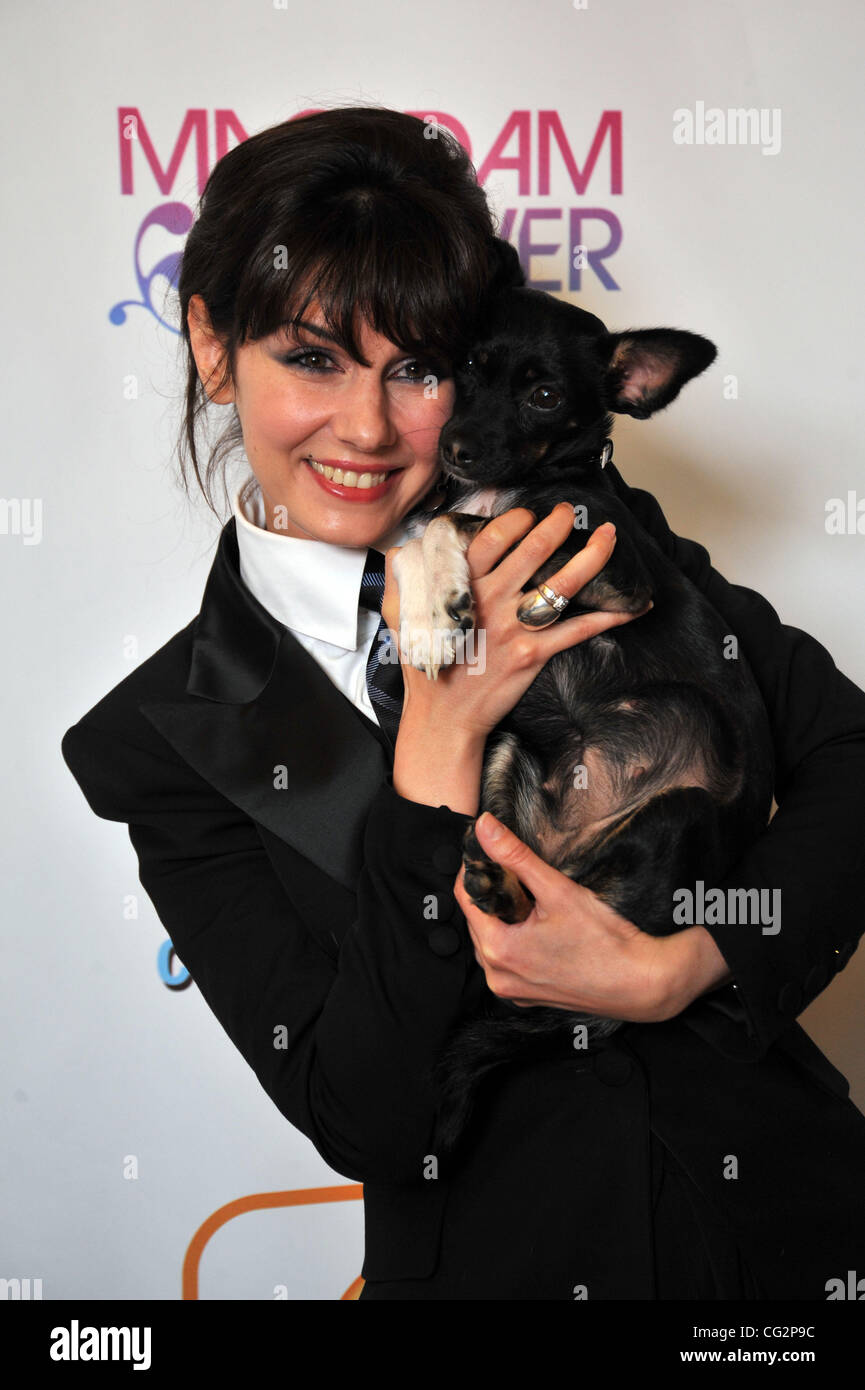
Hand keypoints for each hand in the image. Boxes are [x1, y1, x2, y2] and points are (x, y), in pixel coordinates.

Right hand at [381, 503, 651, 743]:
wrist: (444, 716)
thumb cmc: (425, 664)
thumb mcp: (403, 613)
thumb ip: (404, 576)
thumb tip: (407, 547)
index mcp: (461, 587)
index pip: (492, 539)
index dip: (514, 521)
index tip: (527, 514)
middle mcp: (492, 601)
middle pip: (533, 552)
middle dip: (557, 524)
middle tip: (570, 511)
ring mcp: (516, 628)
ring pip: (562, 584)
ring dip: (591, 557)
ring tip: (610, 536)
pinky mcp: (535, 654)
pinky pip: (579, 629)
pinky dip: (611, 617)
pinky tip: (636, 605)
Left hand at [453, 811, 728, 1022]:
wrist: (642, 984)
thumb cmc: (606, 941)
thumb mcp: (558, 891)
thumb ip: (516, 857)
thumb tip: (484, 827)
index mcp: (497, 949)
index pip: (464, 896)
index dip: (476, 868)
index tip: (491, 851)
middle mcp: (497, 975)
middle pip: (476, 919)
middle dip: (491, 893)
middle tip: (517, 872)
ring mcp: (512, 990)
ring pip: (490, 940)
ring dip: (502, 919)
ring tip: (531, 900)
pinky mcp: (527, 997)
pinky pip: (507, 962)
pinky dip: (514, 942)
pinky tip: (539, 929)